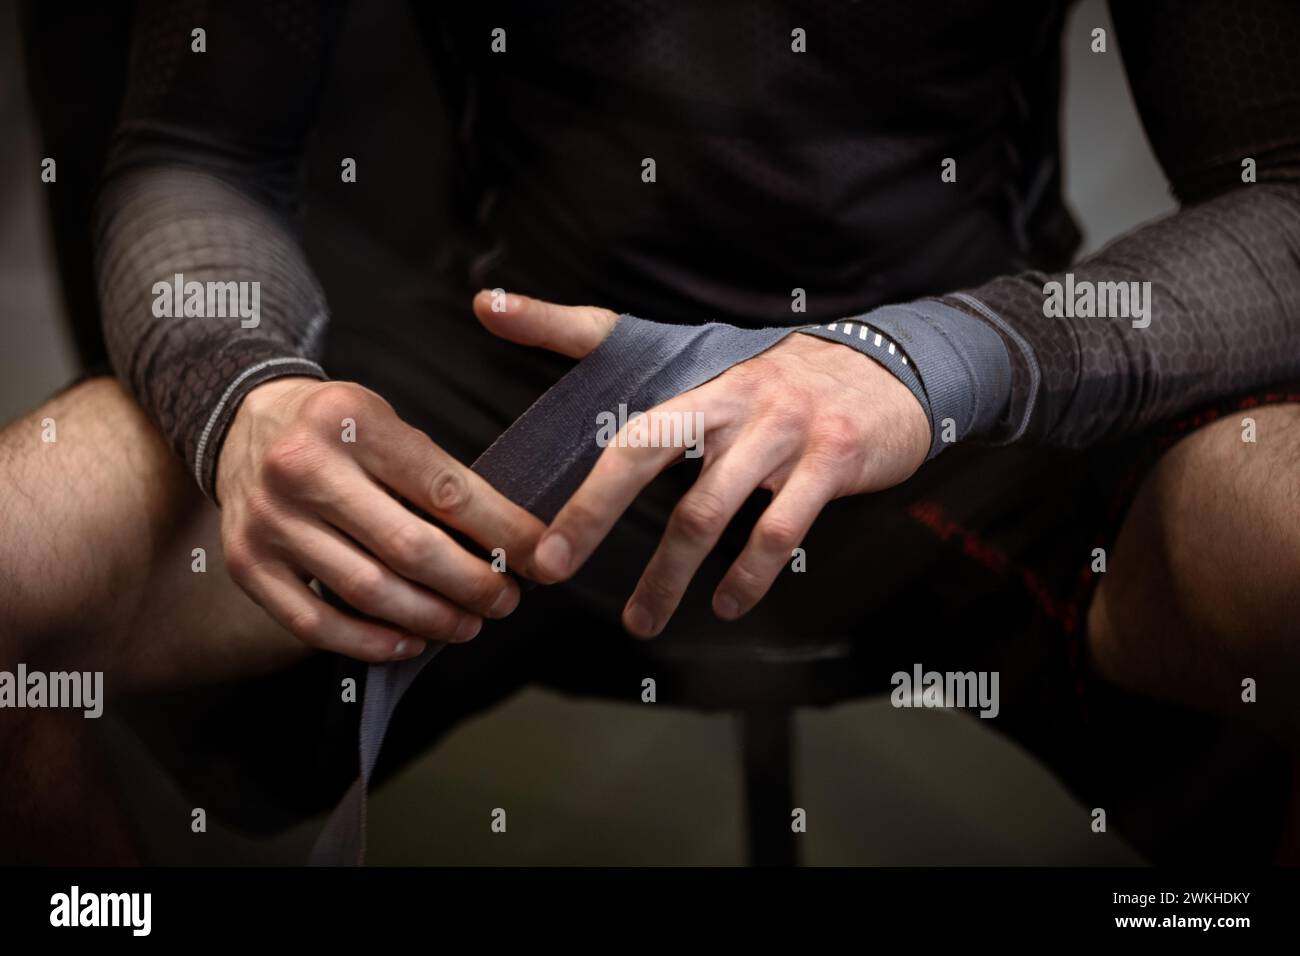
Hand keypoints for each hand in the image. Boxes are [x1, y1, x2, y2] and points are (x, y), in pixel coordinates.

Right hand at [215, 377, 544, 661]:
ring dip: (431, 619)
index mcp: (350, 422)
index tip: (539, 557)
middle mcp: (304, 469)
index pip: (445, 490)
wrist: (242, 419)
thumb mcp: (385, 420)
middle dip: (472, 584)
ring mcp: (270, 521)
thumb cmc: (335, 426)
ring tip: (467, 624)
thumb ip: (435, 474)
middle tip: (506, 600)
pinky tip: (408, 643)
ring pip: (368, 591)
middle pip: (410, 549)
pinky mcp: (247, 563)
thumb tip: (506, 540)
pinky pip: (315, 623)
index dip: (503, 532)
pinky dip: (369, 643)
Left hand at [472, 291, 930, 637]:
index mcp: (694, 376)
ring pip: (708, 510)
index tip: (517, 449)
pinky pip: (781, 531)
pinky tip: (728, 605)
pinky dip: (750, 576)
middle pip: (647, 452)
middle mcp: (732, 397)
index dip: (558, 395)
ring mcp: (783, 428)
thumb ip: (588, 334)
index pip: (613, 382)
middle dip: (592, 514)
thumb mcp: (693, 354)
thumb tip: (488, 305)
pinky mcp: (832, 461)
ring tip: (641, 622)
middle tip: (553, 568)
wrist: (888, 368)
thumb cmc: (771, 374)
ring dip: (668, 576)